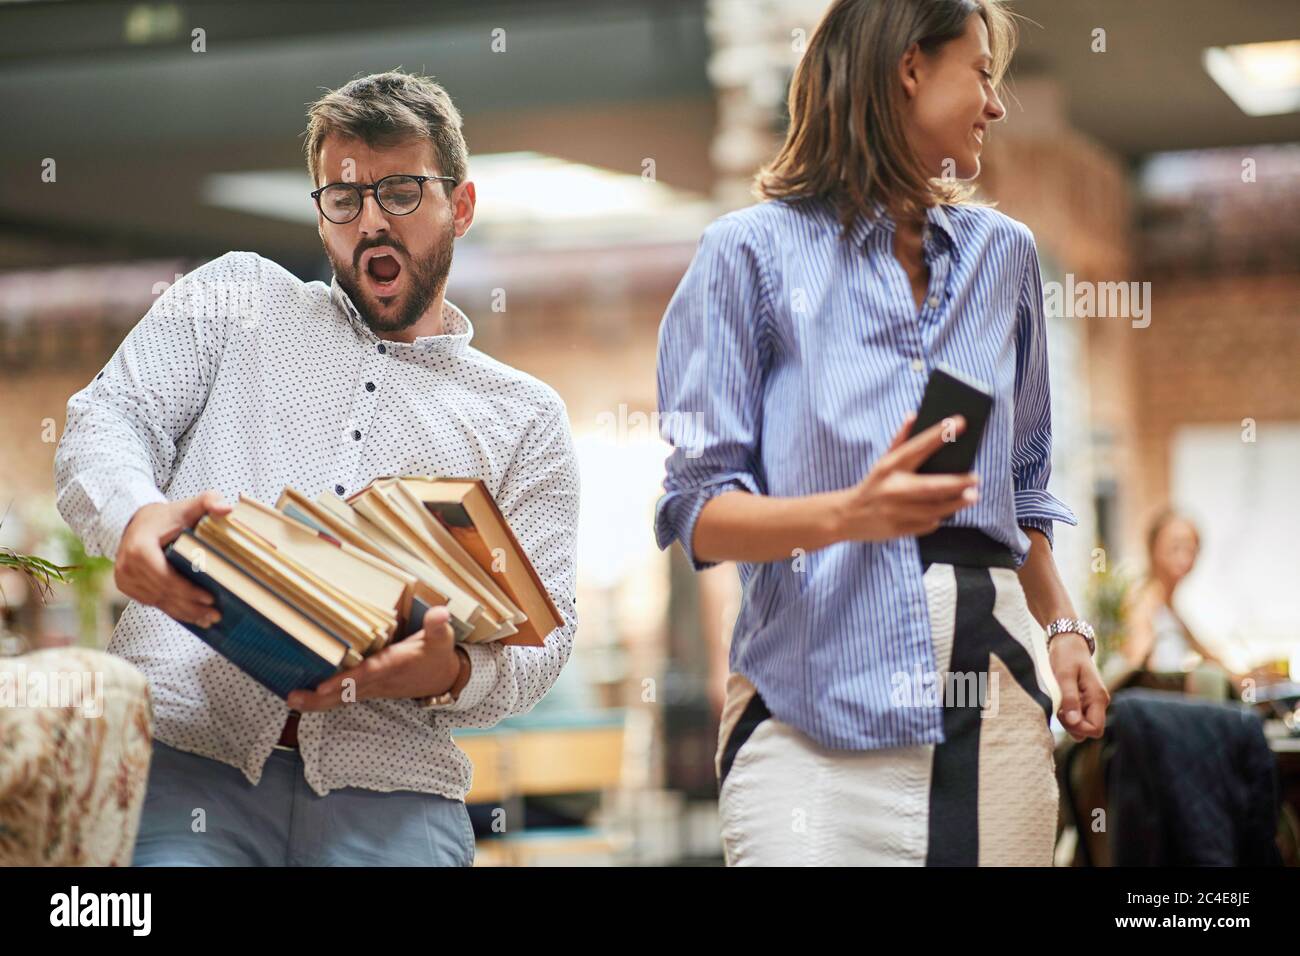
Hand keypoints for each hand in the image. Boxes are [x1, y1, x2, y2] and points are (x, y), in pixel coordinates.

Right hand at [115, 490, 231, 626]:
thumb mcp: (188, 506)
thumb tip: (227, 509)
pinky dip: (172, 610)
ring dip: (184, 613)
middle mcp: (127, 566)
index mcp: (139, 548)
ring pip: (158, 602)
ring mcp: (124, 578)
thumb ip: (208, 501)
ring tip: (208, 619)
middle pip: (163, 593)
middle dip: (191, 606)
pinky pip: (152, 602)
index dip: (187, 590)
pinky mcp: (126, 586)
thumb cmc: (167, 516)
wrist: (139, 522)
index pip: (165, 576)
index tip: (210, 598)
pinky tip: (192, 616)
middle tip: (216, 615)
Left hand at [287, 606, 466, 711]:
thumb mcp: (442, 638)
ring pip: (342, 699)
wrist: (443, 678)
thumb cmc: (437, 654)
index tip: (324, 685)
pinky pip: (344, 698)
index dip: (346, 680)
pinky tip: (304, 697)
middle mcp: (380, 681)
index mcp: (394, 665)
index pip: (368, 673)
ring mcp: (374, 688)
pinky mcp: (370, 690)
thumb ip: (438, 626)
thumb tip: (441, 613)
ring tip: (291, 699)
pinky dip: (324, 700)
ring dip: (317, 702)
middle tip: (294, 698)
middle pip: (347, 692)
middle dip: (320, 698)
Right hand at [830, 412, 980, 541]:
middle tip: (975, 478)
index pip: (918, 446)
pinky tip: (945, 512)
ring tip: (971, 496)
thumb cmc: (873, 484)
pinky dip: (938, 518)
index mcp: (890, 466)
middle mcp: (892, 488)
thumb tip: (914, 416)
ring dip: (955, 503)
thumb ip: (900, 439)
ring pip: (933, 510)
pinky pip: (927, 525)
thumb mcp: (883, 460)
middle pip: (931, 486)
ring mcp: (895, 511)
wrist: (846, 516)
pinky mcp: (898, 530)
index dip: (939, 434)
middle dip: (957, 483)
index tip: (960, 422)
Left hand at [1050, 634, 1108, 740]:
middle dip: (1073, 726)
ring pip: (1083, 725)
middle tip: (1058, 709)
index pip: (1096, 729)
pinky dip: (1068, 714)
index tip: (1062, 713)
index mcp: (1098, 697)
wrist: (1069, 641)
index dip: (1078, 727)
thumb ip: (1070, 699)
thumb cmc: (1066, 655)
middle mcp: (1099, 702)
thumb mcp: (1065, 675)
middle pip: (1090, 730)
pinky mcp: (1085, 699)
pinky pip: (1079, 715)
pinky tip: (1060, 701)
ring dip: (1069, 721)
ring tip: (1058, 704)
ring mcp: (1093, 701)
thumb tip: (1074, 722)